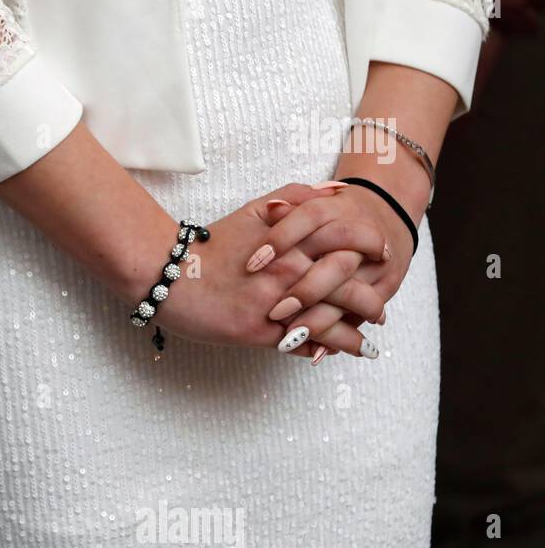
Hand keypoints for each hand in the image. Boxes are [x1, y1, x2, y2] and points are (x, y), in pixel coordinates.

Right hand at [154, 184, 387, 353]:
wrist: (167, 274)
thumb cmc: (210, 244)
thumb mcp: (252, 210)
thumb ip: (294, 196)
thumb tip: (336, 192)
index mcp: (291, 240)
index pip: (348, 240)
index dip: (370, 248)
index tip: (381, 256)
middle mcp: (290, 272)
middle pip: (350, 285)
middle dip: (373, 299)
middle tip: (380, 309)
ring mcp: (278, 304)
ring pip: (334, 321)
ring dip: (357, 334)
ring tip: (368, 342)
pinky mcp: (262, 332)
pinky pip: (306, 343)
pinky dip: (327, 350)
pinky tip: (339, 355)